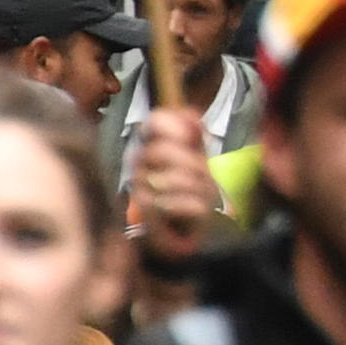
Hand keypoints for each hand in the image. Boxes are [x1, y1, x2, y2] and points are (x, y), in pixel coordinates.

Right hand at [127, 120, 218, 265]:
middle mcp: (140, 166)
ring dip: (198, 188)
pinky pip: (173, 204)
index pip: (152, 123)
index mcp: (153, 147)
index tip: (191, 136)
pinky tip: (197, 212)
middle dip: (193, 163)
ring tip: (202, 197)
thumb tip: (190, 112)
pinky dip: (194, 207)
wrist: (183, 232)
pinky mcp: (146, 214)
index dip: (171, 124)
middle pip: (162, 150)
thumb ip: (194, 135)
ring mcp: (140, 190)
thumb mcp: (196, 158)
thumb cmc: (188, 191)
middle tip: (204, 175)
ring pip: (172, 178)